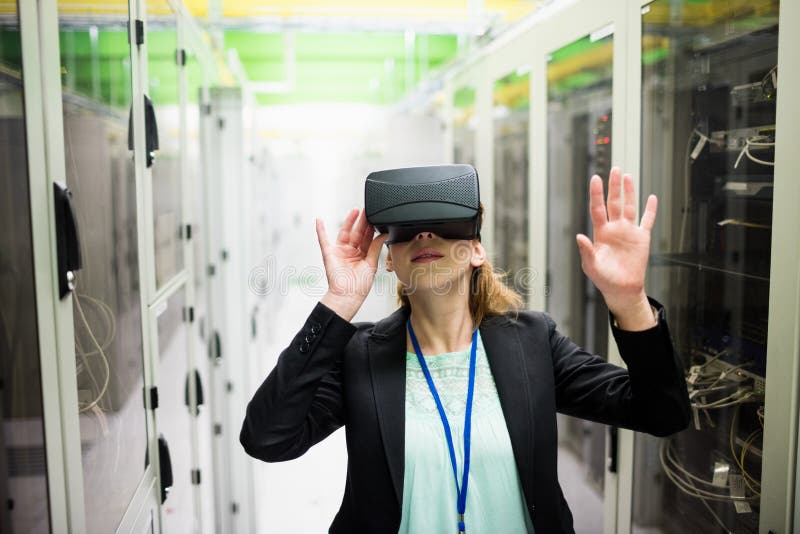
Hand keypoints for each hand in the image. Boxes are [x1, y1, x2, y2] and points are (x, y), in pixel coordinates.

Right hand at [316, 208, 387, 320]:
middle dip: (362, 222)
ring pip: (345, 233)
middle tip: (367, 210)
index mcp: (362, 256)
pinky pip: (323, 240)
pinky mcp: (329, 254)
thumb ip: (375, 248)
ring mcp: (340, 252)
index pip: (367, 238)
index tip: (376, 217)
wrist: (348, 296)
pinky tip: (319, 220)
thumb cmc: (359, 286)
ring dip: (349, 221)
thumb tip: (383, 234)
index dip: (371, 228)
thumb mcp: (371, 264)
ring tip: (355, 210)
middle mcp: (351, 253)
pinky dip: (320, 230)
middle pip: (357, 233)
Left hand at [575, 168, 657, 326]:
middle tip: (614, 169)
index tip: (596, 178)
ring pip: (630, 207)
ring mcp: (628, 232)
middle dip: (614, 186)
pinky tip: (651, 197)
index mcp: (601, 233)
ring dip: (629, 192)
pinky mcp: (642, 238)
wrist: (622, 289)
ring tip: (627, 176)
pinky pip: (647, 221)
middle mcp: (614, 228)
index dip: (596, 194)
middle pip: (614, 202)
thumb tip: (579, 236)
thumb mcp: (591, 265)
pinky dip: (650, 210)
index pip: (598, 208)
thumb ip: (586, 250)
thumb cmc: (603, 278)